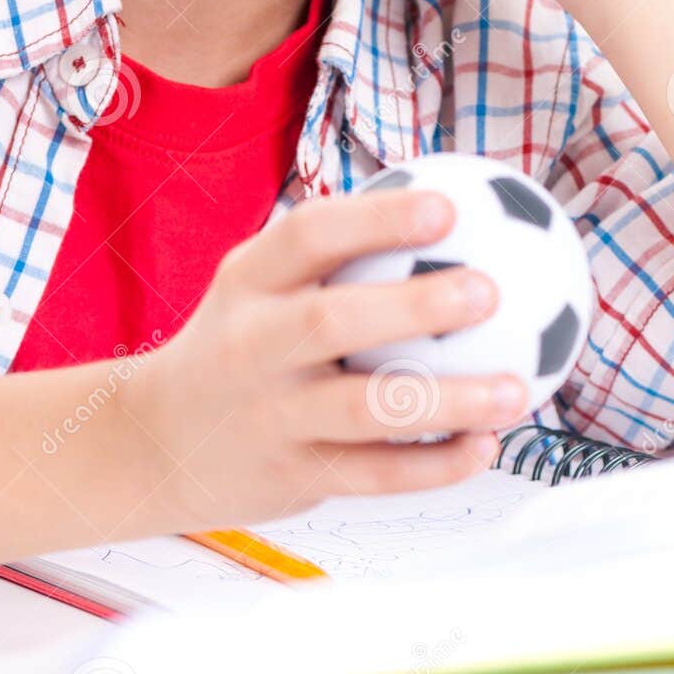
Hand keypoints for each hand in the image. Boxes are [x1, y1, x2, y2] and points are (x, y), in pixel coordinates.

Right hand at [122, 187, 528, 531]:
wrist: (156, 440)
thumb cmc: (240, 342)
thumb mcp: (257, 285)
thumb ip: (330, 249)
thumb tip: (446, 197)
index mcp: (248, 282)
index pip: (308, 235)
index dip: (377, 218)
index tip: (447, 207)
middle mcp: (252, 344)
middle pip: (332, 320)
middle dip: (414, 306)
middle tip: (491, 292)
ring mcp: (270, 414)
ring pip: (365, 410)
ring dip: (449, 401)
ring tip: (518, 390)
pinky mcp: (292, 477)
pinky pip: (375, 475)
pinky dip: (436, 465)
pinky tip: (486, 447)